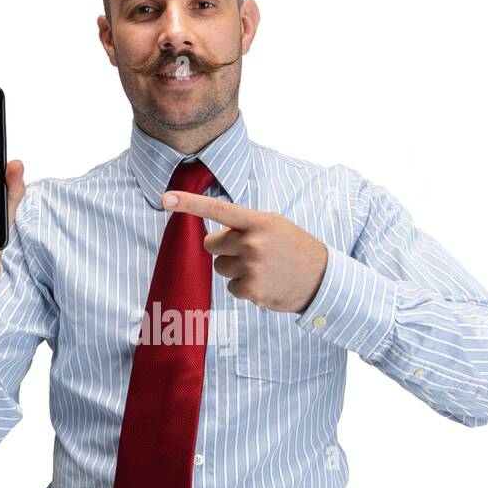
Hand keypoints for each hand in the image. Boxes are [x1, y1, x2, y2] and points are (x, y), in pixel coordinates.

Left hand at [161, 189, 328, 312]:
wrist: (322, 279)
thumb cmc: (295, 249)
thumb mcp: (275, 225)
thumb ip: (247, 224)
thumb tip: (217, 228)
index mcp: (258, 221)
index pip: (218, 209)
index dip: (189, 203)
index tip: (166, 198)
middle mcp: (252, 242)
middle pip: (211, 244)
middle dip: (223, 248)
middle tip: (247, 251)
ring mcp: (251, 267)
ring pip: (220, 267)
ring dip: (234, 269)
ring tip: (261, 268)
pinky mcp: (251, 290)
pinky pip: (231, 288)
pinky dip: (245, 288)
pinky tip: (265, 283)